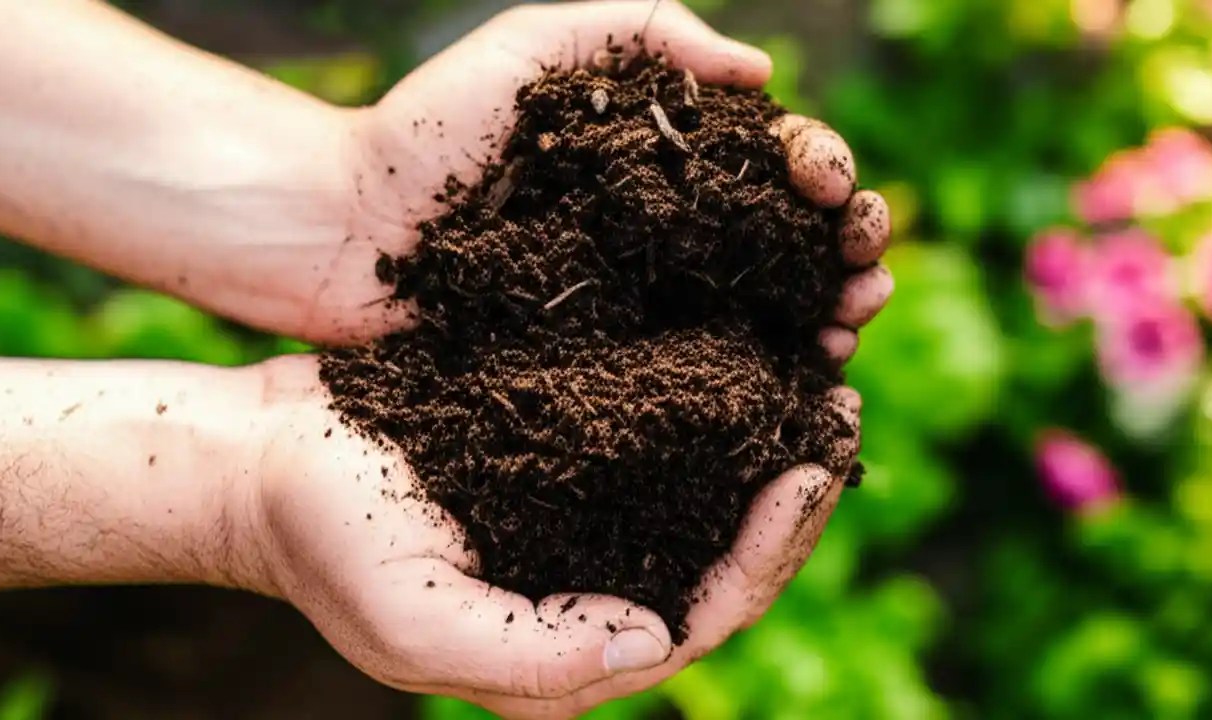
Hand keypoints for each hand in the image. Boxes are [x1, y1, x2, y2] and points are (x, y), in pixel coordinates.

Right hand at [248, 355, 860, 718]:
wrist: (264, 455)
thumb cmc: (324, 538)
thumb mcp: (412, 617)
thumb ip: (529, 655)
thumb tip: (653, 642)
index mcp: (564, 649)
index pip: (702, 619)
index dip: (768, 556)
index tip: (810, 473)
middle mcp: (587, 591)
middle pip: (721, 562)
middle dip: (789, 500)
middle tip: (840, 413)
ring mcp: (577, 525)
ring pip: (700, 500)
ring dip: (762, 447)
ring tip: (815, 380)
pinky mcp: (562, 463)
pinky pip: (656, 444)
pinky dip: (706, 410)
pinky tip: (740, 356)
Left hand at [306, 0, 891, 353]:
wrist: (346, 232)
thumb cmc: (429, 132)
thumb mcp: (537, 45)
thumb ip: (646, 30)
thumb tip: (762, 76)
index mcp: (661, 156)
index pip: (768, 161)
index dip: (819, 170)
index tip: (826, 184)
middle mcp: (665, 229)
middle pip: (785, 238)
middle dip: (846, 245)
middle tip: (865, 266)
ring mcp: (644, 299)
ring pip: (764, 308)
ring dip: (828, 308)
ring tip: (850, 319)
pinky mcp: (614, 362)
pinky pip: (708, 369)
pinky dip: (768, 372)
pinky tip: (805, 375)